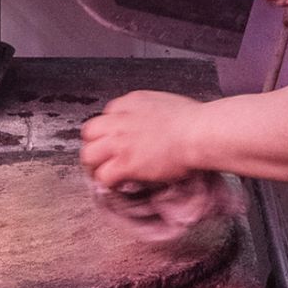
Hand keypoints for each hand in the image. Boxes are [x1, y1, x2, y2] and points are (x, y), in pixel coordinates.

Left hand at [80, 91, 207, 189]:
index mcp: (130, 102)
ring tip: (107, 173)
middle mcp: (119, 120)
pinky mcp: (125, 164)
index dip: (111, 131)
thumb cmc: (193, 121)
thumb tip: (151, 124)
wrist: (198, 133)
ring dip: (97, 165)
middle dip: (96, 145)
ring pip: (89, 155)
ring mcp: (119, 142)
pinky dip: (108, 182)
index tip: (118, 141)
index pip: (106, 116)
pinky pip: (103, 176)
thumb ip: (149, 112)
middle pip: (90, 133)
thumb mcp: (165, 104)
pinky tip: (119, 184)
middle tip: (105, 158)